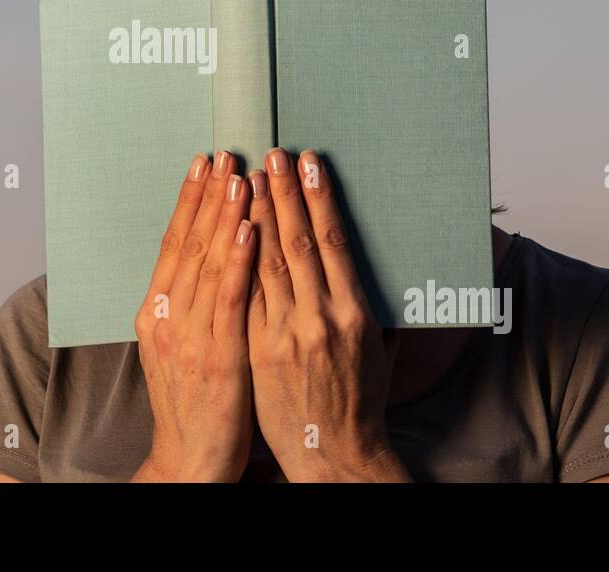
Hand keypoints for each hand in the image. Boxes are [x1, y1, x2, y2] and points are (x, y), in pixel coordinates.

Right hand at [132, 150, 257, 481]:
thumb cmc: (195, 402)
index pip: (172, 242)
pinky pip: (230, 299)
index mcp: (155, 313)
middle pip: (187, 243)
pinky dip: (239, 260)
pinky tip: (250, 230)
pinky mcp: (218, 357)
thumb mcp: (180, 346)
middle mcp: (165, 318)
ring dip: (225, 216)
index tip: (202, 163)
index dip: (188, 200)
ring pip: (208, 263)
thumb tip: (205, 256)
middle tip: (223, 153)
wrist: (191, 460)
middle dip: (207, 195)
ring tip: (239, 177)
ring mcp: (189, 337)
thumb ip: (187, 303)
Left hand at [245, 148, 408, 481]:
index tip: (309, 164)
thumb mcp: (379, 347)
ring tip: (245, 179)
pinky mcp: (257, 350)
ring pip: (265, 263)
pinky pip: (245, 296)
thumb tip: (366, 261)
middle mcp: (320, 318)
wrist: (333, 454)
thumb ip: (372, 302)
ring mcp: (285, 335)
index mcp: (354, 313)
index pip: (333, 241)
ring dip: (254, 216)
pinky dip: (237, 261)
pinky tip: (229, 233)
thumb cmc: (360, 401)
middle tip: (271, 155)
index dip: (318, 198)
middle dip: (283, 193)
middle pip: (296, 242)